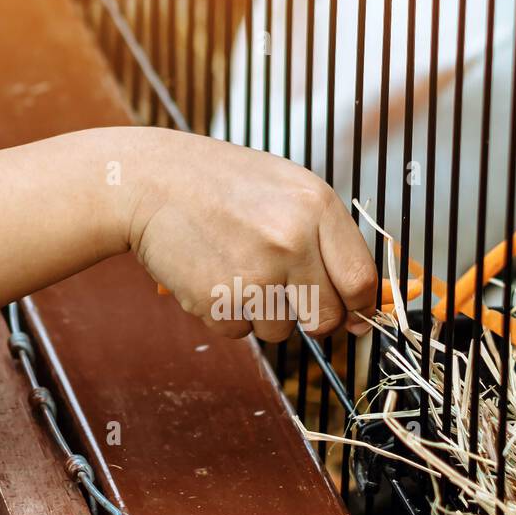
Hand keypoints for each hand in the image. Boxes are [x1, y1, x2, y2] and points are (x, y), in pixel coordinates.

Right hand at [120, 128, 376, 341]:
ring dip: (262, 314)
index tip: (353, 315)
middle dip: (311, 317)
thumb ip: (329, 239)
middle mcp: (292, 240)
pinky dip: (228, 314)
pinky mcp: (219, 299)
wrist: (150, 182)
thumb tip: (365, 303)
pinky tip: (213, 274)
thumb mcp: (289, 190)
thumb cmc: (223, 185)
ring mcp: (255, 273)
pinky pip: (240, 332)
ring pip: (281, 331)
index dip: (360, 308)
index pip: (361, 281)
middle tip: (285, 293)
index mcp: (317, 207)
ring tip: (238, 268)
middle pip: (326, 318)